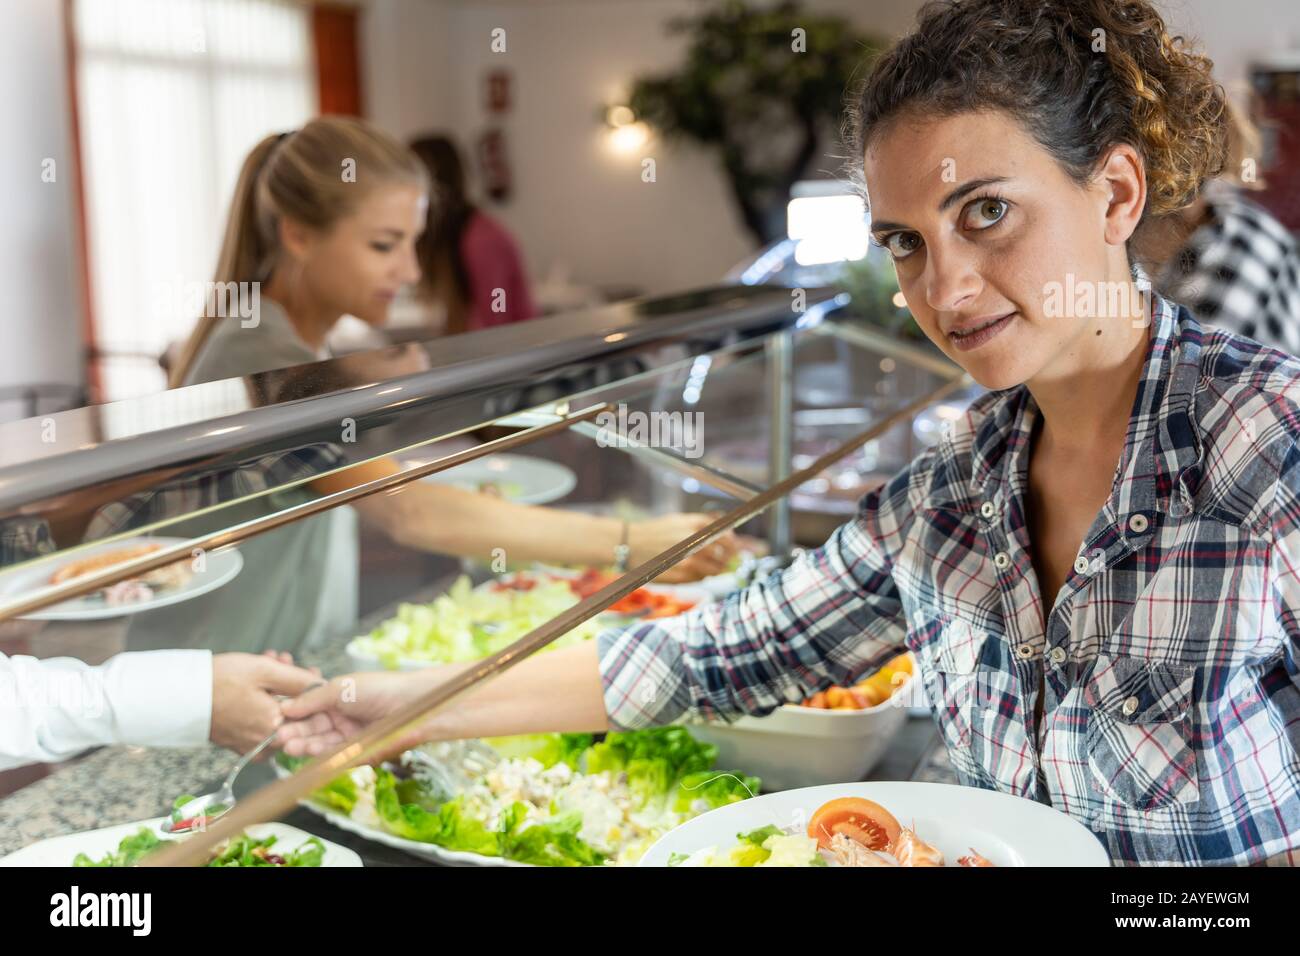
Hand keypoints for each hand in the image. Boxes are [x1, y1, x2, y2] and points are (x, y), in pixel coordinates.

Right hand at [209, 651, 320, 754]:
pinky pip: (261, 722)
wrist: (180, 695)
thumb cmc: (220, 681)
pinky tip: (256, 681)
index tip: (307, 669)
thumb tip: (324, 686)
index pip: (310, 711)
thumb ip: (299, 680)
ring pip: (277, 713)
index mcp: (276, 728)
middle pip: (293, 710)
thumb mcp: (265, 671)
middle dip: (291, 681)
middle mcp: (266, 744)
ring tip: (267, 663)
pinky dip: (263, 702)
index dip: (310, 686)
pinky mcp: (240, 744)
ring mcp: (252, 746)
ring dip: (277, 687)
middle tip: (282, 660)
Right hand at [275, 669, 450, 759]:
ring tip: (288, 745)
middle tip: (278, 736)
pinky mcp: (358, 753)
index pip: (307, 710)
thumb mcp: (341, 687)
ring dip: (304, 745)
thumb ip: (313, 698)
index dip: (292, 716)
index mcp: (336, 700)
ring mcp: (349, 737)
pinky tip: (308, 751)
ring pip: (320, 744)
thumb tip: (285, 706)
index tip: (275, 719)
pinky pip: (335, 756)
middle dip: (294, 733)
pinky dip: (321, 755)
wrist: (414, 705)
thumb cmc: (381, 688)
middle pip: (311, 729)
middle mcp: (341, 719)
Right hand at [628, 513, 740, 582]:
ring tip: (712, 567)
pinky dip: (703, 576)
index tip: (734, 547)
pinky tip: (696, 571)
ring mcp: (689, 561)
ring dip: (717, 569)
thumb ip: (704, 527)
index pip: (727, 537)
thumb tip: (728, 536)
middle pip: (724, 556)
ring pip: (715, 570)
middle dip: (728, 559)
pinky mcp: (682, 576)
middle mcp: (695, 543)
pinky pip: (701, 579)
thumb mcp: (681, 520)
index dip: (733, 544)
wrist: (632, 544)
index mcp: (697, 525)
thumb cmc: (657, 531)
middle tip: (727, 560)